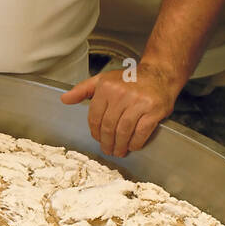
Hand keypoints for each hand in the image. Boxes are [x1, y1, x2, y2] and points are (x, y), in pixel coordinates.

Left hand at [60, 62, 180, 157]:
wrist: (159, 74)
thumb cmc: (130, 80)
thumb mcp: (103, 80)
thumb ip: (83, 90)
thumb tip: (65, 99)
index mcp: (106, 87)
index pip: (95, 117)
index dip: (95, 132)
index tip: (98, 139)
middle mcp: (121, 94)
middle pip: (108, 126)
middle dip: (107, 142)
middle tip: (108, 150)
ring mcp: (138, 102)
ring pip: (123, 131)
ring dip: (120, 145)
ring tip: (119, 151)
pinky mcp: (153, 110)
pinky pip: (141, 132)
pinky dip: (135, 143)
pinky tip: (132, 146)